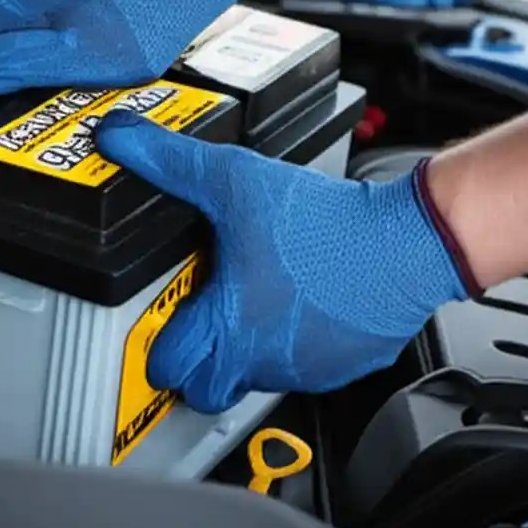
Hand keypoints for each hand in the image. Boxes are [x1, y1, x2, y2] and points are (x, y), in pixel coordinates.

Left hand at [95, 110, 473, 413]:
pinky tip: (300, 306)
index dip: (157, 347)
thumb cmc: (327, 224)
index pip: (168, 368)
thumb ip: (172, 162)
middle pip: (204, 390)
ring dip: (246, 353)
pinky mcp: (342, 367)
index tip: (164, 323)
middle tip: (198, 327)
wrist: (406, 241)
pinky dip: (295, 347)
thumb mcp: (237, 180)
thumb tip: (121, 137)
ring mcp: (305, 369)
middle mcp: (263, 359)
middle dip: (195, 366)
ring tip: (253, 304)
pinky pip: (305, 370)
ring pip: (255, 380)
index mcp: (228, 325)